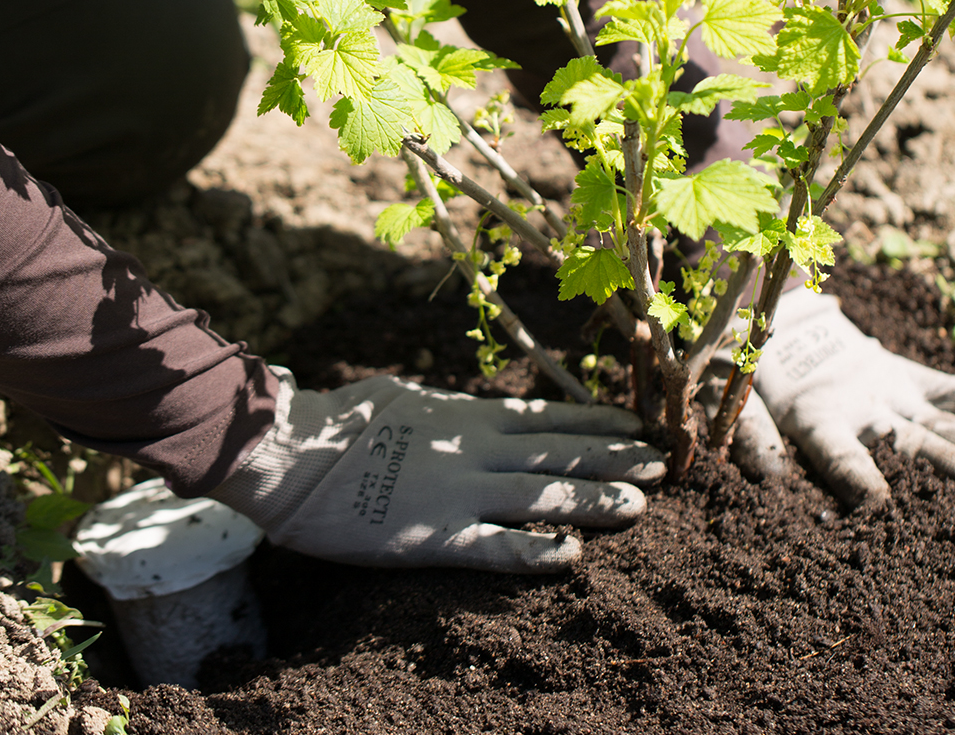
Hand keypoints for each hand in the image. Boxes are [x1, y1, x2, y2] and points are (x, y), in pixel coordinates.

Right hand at [210, 369, 664, 572]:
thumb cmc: (344, 421)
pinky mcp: (434, 538)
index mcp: (467, 415)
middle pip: (560, 454)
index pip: (549, 418)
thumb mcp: (410, 398)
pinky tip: (572, 556)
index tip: (638, 426)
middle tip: (662, 463)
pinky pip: (496, 547)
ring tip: (640, 505)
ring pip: (544, 496)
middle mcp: (474, 449)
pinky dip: (536, 551)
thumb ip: (453, 411)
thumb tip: (480, 411)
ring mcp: (459, 492)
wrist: (292, 453)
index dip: (598, 423)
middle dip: (615, 458)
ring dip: (595, 500)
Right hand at [705, 287, 954, 504]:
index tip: (881, 502)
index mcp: (814, 425)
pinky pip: (945, 390)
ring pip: (933, 425)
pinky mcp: (901, 377)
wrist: (771, 322)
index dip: (857, 477)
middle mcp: (858, 422)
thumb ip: (751, 427)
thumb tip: (768, 476)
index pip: (837, 456)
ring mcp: (884, 399)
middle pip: (905, 449)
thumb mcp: (735, 385)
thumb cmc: (745, 360)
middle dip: (945, 469)